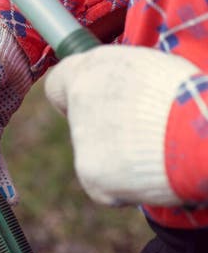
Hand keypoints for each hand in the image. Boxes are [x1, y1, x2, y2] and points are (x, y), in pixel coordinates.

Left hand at [44, 45, 200, 205]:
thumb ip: (122, 77)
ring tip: (158, 151)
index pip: (58, 83)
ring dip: (119, 157)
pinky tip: (153, 172)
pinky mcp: (91, 174)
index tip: (92, 106)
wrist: (199, 132)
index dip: (73, 97)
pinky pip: (105, 186)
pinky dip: (125, 186)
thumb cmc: (185, 94)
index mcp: (90, 68)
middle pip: (80, 121)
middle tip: (141, 135)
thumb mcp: (150, 66)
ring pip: (94, 154)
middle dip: (105, 130)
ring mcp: (82, 139)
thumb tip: (122, 87)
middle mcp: (78, 100)